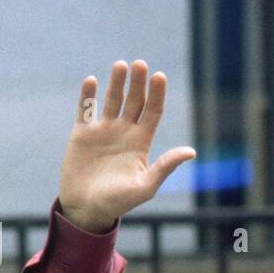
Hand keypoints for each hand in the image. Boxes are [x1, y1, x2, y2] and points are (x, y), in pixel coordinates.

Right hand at [58, 59, 196, 232]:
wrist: (87, 209)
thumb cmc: (118, 202)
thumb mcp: (145, 186)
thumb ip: (166, 166)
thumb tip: (191, 151)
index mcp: (141, 142)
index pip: (153, 112)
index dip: (157, 94)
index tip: (160, 76)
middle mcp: (124, 132)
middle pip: (135, 101)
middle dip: (138, 83)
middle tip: (140, 64)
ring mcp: (103, 131)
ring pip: (112, 99)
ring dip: (117, 82)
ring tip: (121, 65)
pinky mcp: (82, 133)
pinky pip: (86, 108)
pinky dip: (88, 95)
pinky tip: (92, 81)